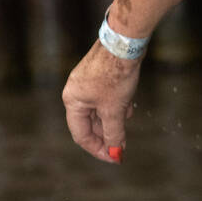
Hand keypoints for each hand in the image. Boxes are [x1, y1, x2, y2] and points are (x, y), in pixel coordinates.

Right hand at [62, 39, 140, 163]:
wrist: (124, 43)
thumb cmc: (115, 75)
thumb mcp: (114, 109)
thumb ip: (114, 133)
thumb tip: (115, 152)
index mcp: (72, 101)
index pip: (81, 135)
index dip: (98, 149)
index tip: (114, 158)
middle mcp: (76, 93)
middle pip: (90, 123)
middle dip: (108, 133)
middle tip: (123, 144)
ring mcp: (87, 84)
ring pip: (100, 111)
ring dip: (114, 119)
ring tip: (127, 117)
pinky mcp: (99, 76)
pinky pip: (106, 99)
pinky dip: (117, 106)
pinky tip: (129, 105)